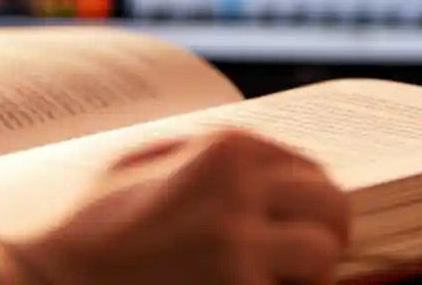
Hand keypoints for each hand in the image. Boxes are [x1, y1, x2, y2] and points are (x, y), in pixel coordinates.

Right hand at [17, 129, 349, 284]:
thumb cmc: (89, 236)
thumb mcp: (142, 168)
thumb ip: (200, 157)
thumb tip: (263, 165)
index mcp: (223, 150)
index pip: (308, 168)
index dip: (307, 203)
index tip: (299, 224)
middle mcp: (240, 188)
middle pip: (332, 206)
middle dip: (324, 234)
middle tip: (306, 260)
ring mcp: (240, 246)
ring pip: (323, 256)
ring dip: (308, 275)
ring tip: (274, 282)